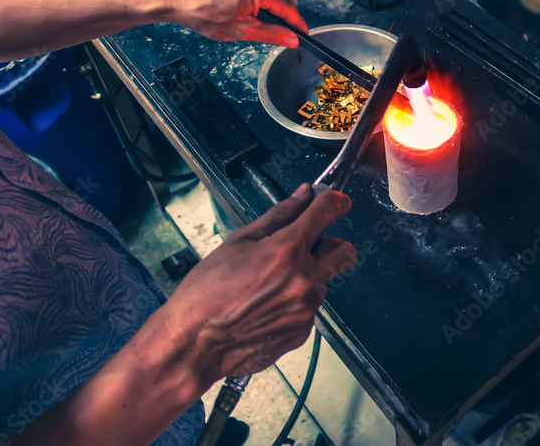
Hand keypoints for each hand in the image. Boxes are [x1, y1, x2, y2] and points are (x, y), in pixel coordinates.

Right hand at [156, 184, 356, 383]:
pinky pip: (310, 308)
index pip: (326, 213)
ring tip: (271, 283)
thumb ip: (278, 216)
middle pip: (345, 251)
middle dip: (331, 243)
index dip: (334, 200)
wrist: (194, 344)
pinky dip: (296, 302)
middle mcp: (303, 279)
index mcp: (286, 250)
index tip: (336, 200)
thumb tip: (302, 196)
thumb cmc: (206, 293)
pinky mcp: (302, 331)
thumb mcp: (237, 242)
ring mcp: (305, 308)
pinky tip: (267, 305)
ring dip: (308, 276)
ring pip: (324, 281)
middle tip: (309, 245)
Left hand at [165, 0, 308, 46]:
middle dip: (283, 15)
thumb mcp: (241, 31)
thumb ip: (272, 35)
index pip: (288, 9)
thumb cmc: (204, 14)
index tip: (304, 35)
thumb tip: (292, 39)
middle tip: (280, 33)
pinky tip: (244, 9)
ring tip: (256, 22)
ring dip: (269, 5)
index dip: (297, 25)